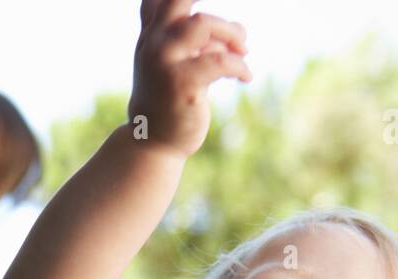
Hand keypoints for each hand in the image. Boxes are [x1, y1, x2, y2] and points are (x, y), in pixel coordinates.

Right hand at [129, 0, 251, 157]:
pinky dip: (240, 65)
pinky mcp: (183, 84)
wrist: (153, 143)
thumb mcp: (178, 66)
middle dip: (205, 2)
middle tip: (234, 27)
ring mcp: (165, 62)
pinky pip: (220, 61)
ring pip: (203, 23)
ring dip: (232, 33)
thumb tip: (239, 28)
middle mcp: (154, 42)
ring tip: (243, 51)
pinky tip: (246, 77)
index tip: (200, 1)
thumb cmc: (169, 102)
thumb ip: (198, 43)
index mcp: (151, 34)